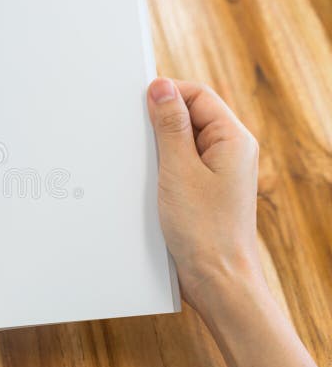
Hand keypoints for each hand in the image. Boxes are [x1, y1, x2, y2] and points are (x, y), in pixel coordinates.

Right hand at [146, 77, 261, 309]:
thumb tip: (160, 87)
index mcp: (233, 139)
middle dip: (158, 122)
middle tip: (133, 134)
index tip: (136, 103)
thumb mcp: (179, 170)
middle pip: (189, 116)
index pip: (198, 95)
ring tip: (141, 162)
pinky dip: (160, 167)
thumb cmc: (204, 230)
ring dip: (157, 148)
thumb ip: (170, 126)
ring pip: (180, 142)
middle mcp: (228, 152)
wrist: (216, 279)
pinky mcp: (203, 190)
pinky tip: (145, 180)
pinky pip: (178, 165)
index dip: (167, 93)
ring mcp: (217, 172)